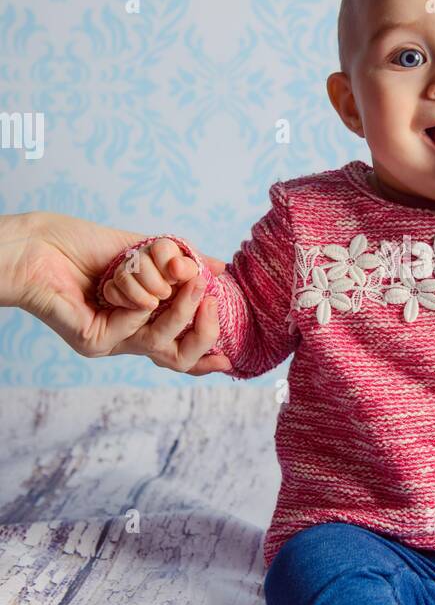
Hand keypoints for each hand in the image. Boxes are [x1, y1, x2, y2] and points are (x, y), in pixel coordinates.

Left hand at [1, 211, 231, 374]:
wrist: (35, 245)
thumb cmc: (79, 245)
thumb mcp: (143, 250)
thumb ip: (180, 262)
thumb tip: (218, 267)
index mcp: (138, 320)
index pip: (177, 349)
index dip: (205, 355)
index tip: (228, 360)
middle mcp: (125, 336)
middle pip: (177, 358)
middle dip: (205, 330)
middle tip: (212, 299)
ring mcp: (109, 342)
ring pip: (161, 340)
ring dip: (180, 307)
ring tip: (188, 279)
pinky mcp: (93, 341)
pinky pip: (134, 323)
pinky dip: (138, 295)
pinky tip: (123, 276)